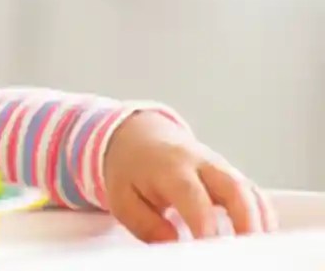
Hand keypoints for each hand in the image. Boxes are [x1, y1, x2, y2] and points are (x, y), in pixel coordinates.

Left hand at [103, 111, 276, 242]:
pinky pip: (254, 192)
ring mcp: (220, 167)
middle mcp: (200, 163)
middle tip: (245, 249)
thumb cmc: (131, 171)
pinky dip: (263, 213)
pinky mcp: (231, 175)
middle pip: (232, 185)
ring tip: (260, 247)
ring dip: (259, 219)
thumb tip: (172, 241)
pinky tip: (263, 235)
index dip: (203, 221)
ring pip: (248, 189)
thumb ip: (145, 223)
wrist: (140, 137)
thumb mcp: (122, 198)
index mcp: (168, 167)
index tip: (207, 244)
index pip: (191, 193)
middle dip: (244, 218)